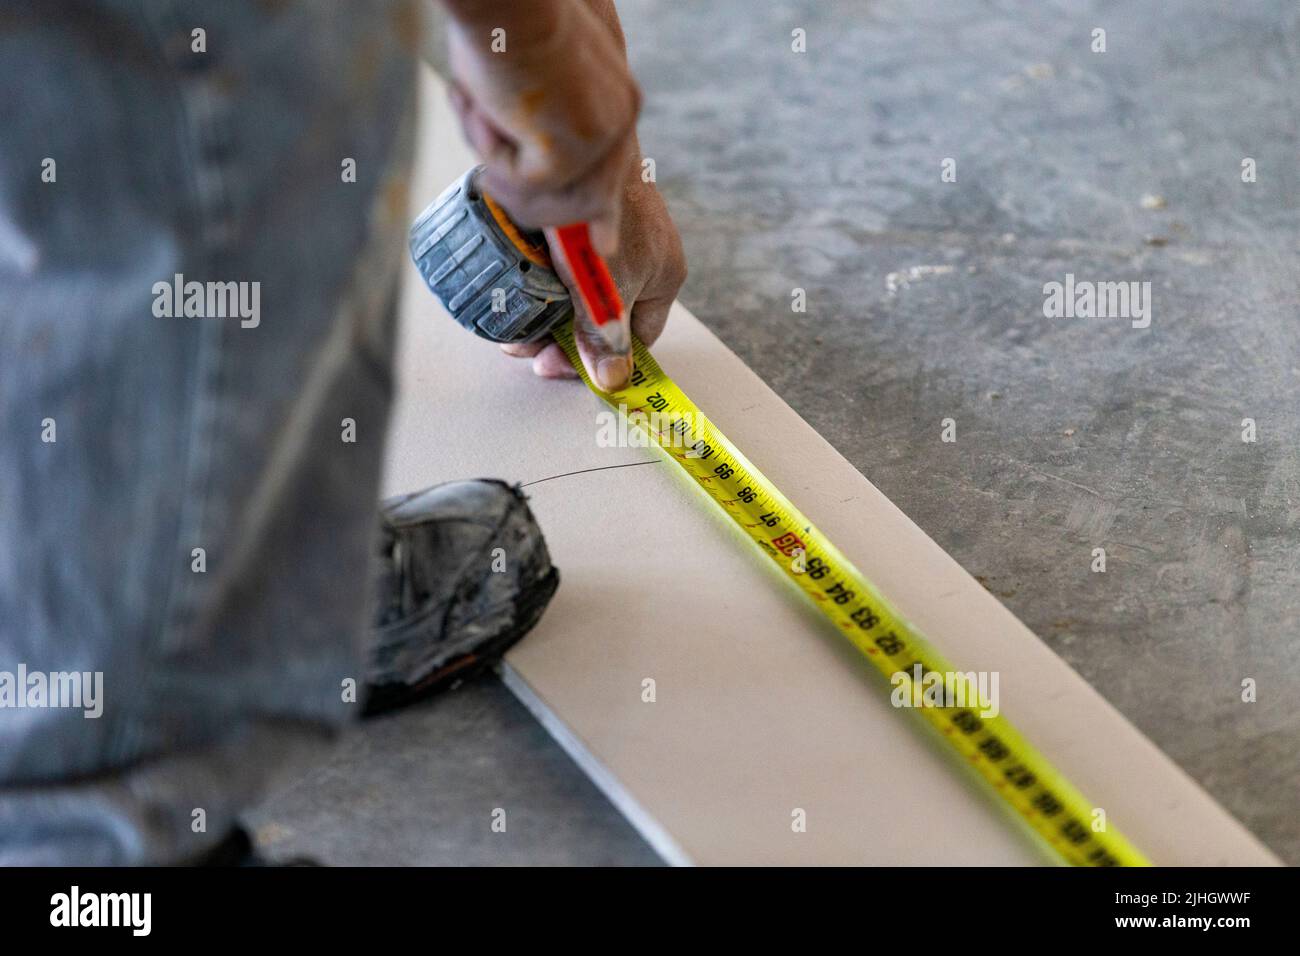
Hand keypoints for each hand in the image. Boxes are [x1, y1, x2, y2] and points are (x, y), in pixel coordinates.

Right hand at [445, 1, 639, 253]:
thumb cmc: (499, 26)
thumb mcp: (525, 86)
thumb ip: (531, 133)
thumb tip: (515, 180)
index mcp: (618, 99)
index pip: (613, 172)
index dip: (602, 213)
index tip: (605, 246)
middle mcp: (621, 120)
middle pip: (582, 203)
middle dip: (524, 195)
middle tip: (482, 160)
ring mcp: (601, 138)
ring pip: (547, 202)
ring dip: (498, 170)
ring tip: (477, 119)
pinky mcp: (573, 153)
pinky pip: (521, 186)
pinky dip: (490, 153)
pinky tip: (484, 109)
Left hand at [501, 172, 686, 390]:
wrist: (577, 138)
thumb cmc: (604, 214)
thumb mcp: (606, 290)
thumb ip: (605, 336)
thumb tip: (613, 382)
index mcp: (663, 278)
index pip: (635, 340)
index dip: (597, 360)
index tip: (556, 365)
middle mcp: (640, 259)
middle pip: (597, 318)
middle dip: (558, 336)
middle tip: (524, 347)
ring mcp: (608, 237)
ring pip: (573, 292)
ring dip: (541, 312)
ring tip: (511, 323)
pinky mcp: (579, 218)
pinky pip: (557, 261)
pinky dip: (536, 278)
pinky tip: (512, 286)